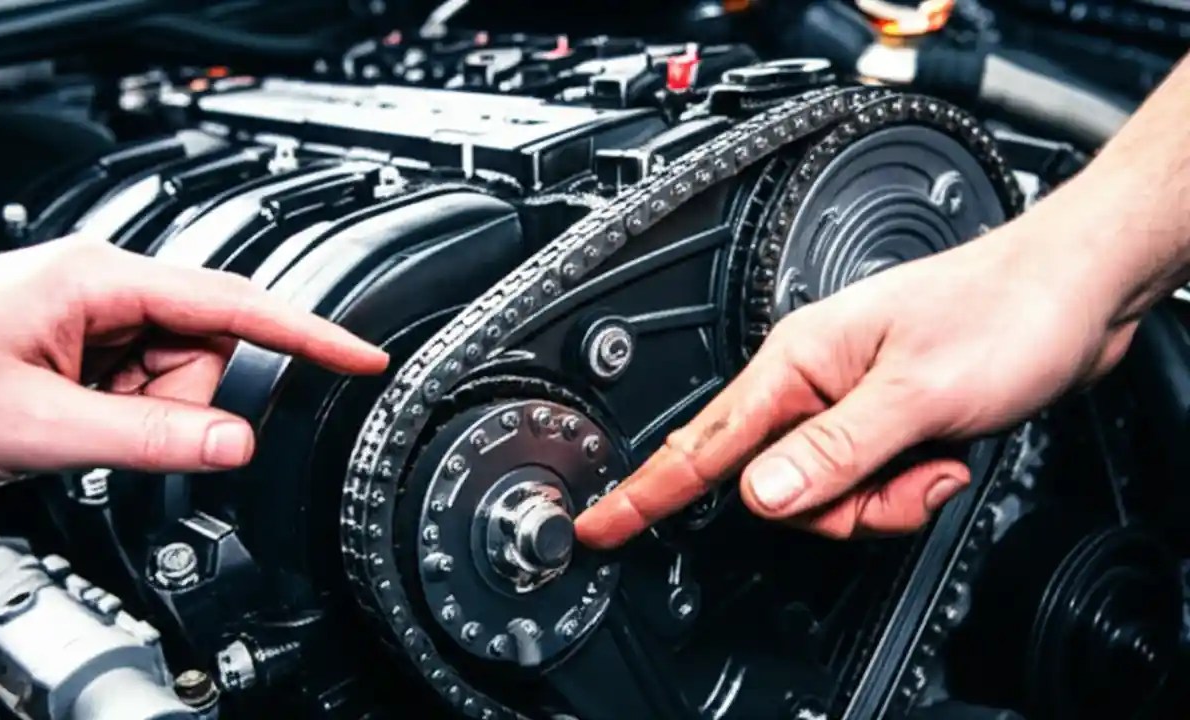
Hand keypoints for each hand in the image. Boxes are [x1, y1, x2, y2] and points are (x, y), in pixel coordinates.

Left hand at [0, 235, 387, 481]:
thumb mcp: (41, 425)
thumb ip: (151, 437)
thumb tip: (238, 443)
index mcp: (103, 280)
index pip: (237, 304)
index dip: (310, 334)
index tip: (363, 357)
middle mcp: (105, 286)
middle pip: (205, 350)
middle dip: (180, 403)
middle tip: (112, 431)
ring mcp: (93, 312)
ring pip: (174, 372)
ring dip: (145, 412)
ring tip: (71, 423)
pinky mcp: (80, 339)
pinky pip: (140, 381)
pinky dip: (123, 412)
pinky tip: (69, 417)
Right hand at [575, 197, 1136, 546]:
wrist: (1073, 292)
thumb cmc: (1002, 311)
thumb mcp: (915, 395)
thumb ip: (832, 453)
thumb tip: (759, 495)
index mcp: (799, 362)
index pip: (704, 441)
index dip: (648, 490)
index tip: (603, 524)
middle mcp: (813, 382)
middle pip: (774, 487)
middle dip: (838, 508)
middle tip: (901, 480)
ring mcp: (846, 403)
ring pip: (823, 497)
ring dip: (884, 499)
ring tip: (934, 459)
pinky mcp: (879, 421)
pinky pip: (864, 487)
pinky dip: (905, 489)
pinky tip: (941, 456)